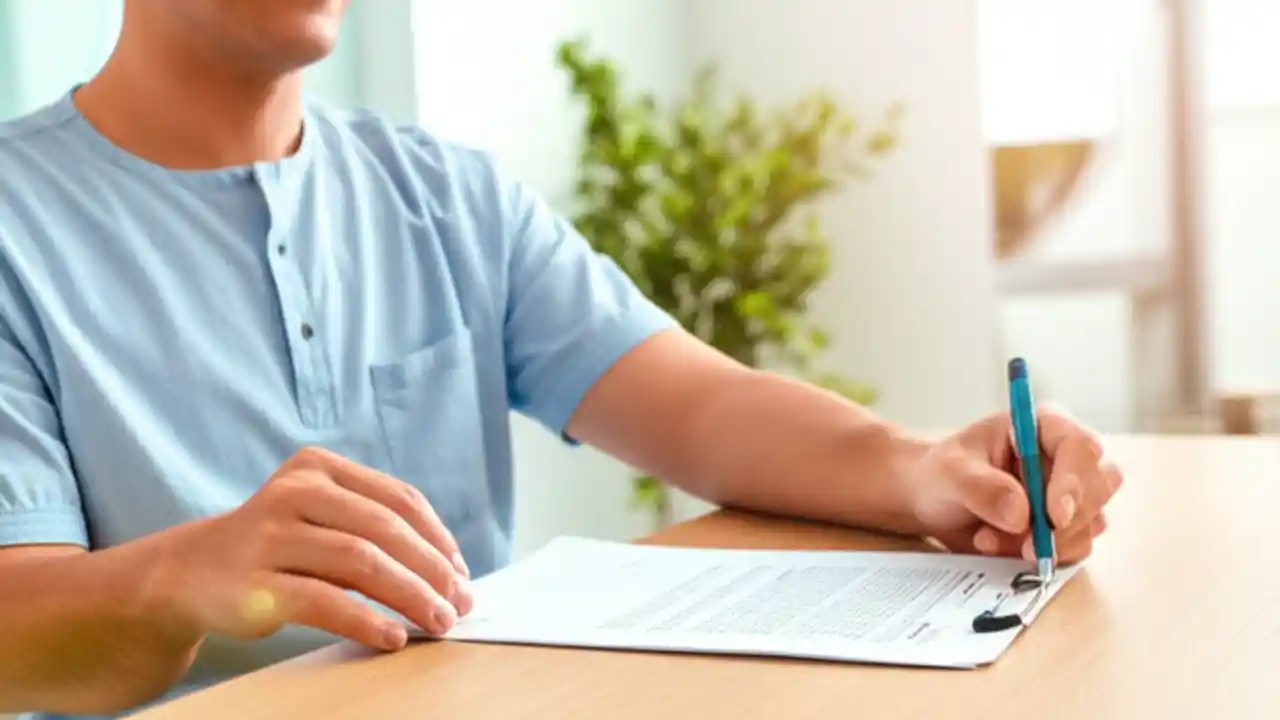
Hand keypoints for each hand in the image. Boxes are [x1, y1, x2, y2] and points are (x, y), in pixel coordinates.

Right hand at [145, 447, 471, 651]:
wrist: (186, 573)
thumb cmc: (274, 546)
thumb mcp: (317, 516)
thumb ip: (370, 526)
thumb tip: (447, 571)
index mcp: (318, 468)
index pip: (397, 498)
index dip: (437, 537)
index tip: (461, 571)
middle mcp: (294, 492)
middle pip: (385, 529)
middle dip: (432, 570)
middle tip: (459, 603)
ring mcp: (271, 536)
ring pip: (361, 562)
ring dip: (410, 596)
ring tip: (438, 622)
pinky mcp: (255, 583)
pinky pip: (324, 602)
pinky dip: (367, 621)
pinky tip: (393, 636)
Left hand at [906, 408, 1122, 563]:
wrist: (931, 501)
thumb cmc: (942, 473)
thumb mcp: (949, 473)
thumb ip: (982, 487)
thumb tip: (1021, 514)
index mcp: (1042, 427)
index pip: (1079, 446)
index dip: (1073, 481)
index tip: (1053, 516)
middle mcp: (1065, 458)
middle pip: (1099, 486)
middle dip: (1064, 522)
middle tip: (1023, 543)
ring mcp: (1071, 493)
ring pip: (1091, 521)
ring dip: (1046, 543)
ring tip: (988, 540)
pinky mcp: (1067, 526)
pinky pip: (1076, 547)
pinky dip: (1043, 556)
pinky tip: (1002, 549)